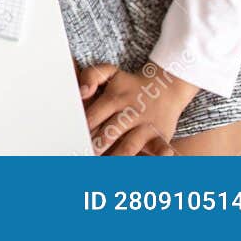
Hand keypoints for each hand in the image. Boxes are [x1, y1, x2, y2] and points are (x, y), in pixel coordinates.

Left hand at [79, 61, 195, 154]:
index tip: (73, 140)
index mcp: (114, 98)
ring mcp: (145, 126)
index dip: (82, 129)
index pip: (94, 116)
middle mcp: (130, 113)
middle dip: (96, 146)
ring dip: (118, 157)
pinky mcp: (160, 136)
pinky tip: (154, 162)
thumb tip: (83, 92)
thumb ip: (91, 76)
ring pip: (129, 145)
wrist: (167, 86)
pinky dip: (160, 155)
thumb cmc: (130, 85)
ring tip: (105, 167)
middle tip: (84, 156)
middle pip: (109, 132)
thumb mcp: (111, 72)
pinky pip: (161, 147)